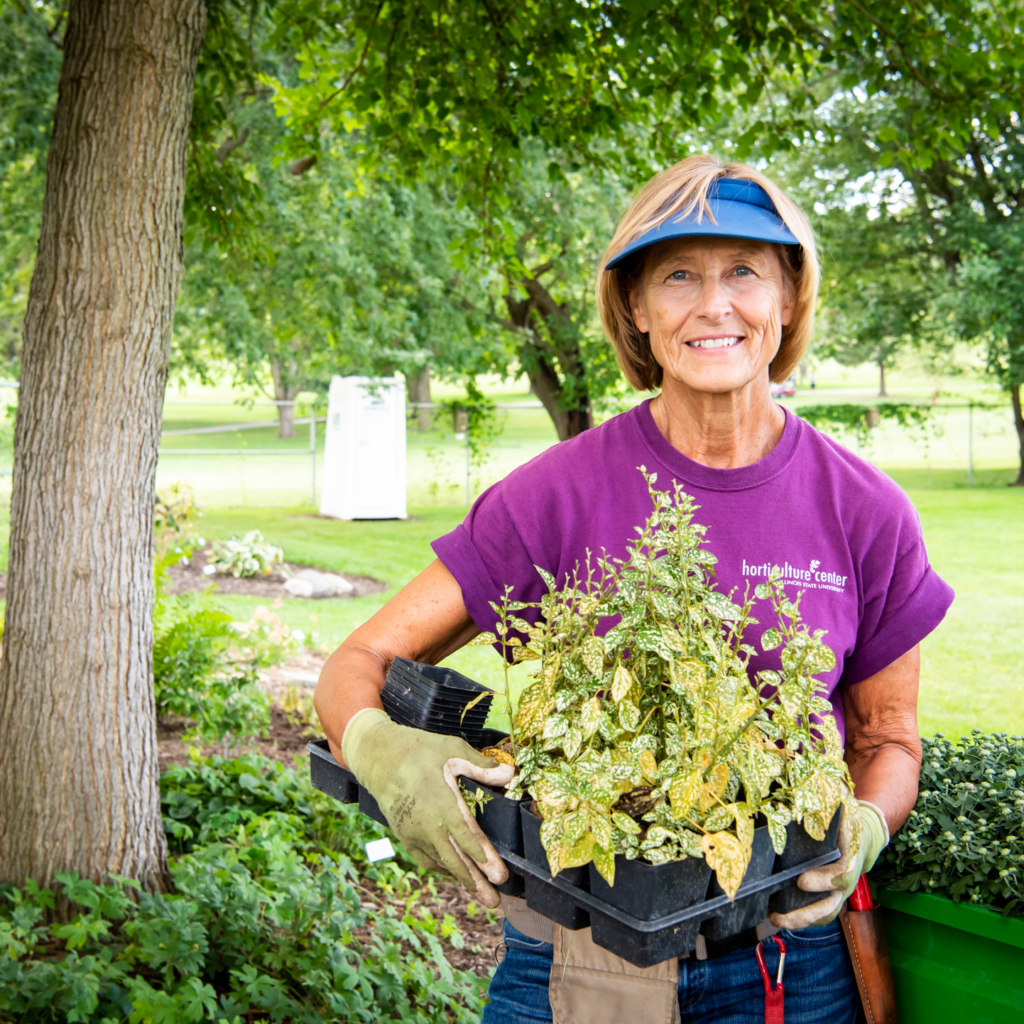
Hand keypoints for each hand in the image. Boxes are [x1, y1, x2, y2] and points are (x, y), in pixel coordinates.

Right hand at [343, 709, 514, 906]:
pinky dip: (441, 868)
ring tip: (480, 894)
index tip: (500, 875)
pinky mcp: (404, 835)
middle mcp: (428, 825)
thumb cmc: (419, 750)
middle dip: (476, 882)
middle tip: (494, 902)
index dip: (485, 858)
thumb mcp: (453, 750)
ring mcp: (414, 833)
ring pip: (441, 862)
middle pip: (456, 860)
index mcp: (443, 805)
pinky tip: (453, 872)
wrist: (379, 757)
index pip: (468, 838)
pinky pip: (425, 858)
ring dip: (461, 879)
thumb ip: (482, 767)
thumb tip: (511, 774)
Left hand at [769, 797, 888, 929]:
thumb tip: (820, 785)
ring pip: (823, 913)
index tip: (801, 881)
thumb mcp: (844, 804)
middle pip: (830, 906)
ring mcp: (839, 891)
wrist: (865, 834)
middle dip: (805, 913)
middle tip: (779, 914)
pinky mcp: (829, 895)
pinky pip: (817, 912)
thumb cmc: (848, 817)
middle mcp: (846, 879)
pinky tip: (776, 915)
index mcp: (851, 857)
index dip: (823, 880)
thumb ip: (835, 797)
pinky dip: (798, 917)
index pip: (841, 875)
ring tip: (773, 919)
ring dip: (798, 920)